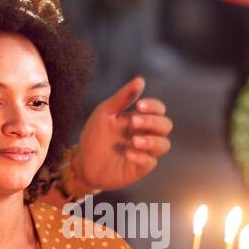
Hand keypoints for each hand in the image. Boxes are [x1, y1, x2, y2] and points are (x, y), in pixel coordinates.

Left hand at [72, 76, 172, 191]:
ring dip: (151, 140)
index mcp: (139, 119)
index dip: (153, 106)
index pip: (158, 110)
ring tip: (134, 140)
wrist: (83, 162)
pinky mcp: (139, 168)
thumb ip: (123, 98)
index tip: (139, 105)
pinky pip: (150, 162)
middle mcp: (146, 134)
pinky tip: (128, 153)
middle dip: (152, 122)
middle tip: (134, 121)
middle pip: (165, 126)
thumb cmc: (95, 135)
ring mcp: (144, 152)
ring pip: (164, 145)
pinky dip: (142, 157)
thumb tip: (141, 80)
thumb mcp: (105, 113)